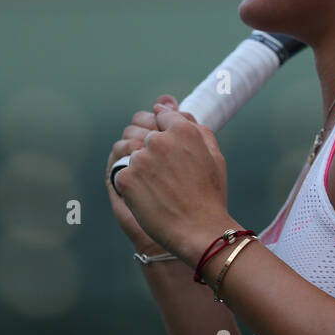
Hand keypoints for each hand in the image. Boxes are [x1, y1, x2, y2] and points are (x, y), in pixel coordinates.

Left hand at [111, 96, 232, 265]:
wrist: (200, 230)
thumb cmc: (210, 194)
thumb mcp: (213, 155)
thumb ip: (192, 124)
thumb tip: (166, 104)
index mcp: (182, 129)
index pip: (160, 116)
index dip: (161, 130)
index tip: (164, 147)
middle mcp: (159, 140)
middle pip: (139, 132)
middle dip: (146, 148)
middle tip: (160, 173)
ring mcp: (141, 159)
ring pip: (128, 153)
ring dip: (138, 167)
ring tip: (155, 187)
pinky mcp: (127, 178)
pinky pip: (121, 174)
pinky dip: (130, 186)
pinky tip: (147, 198)